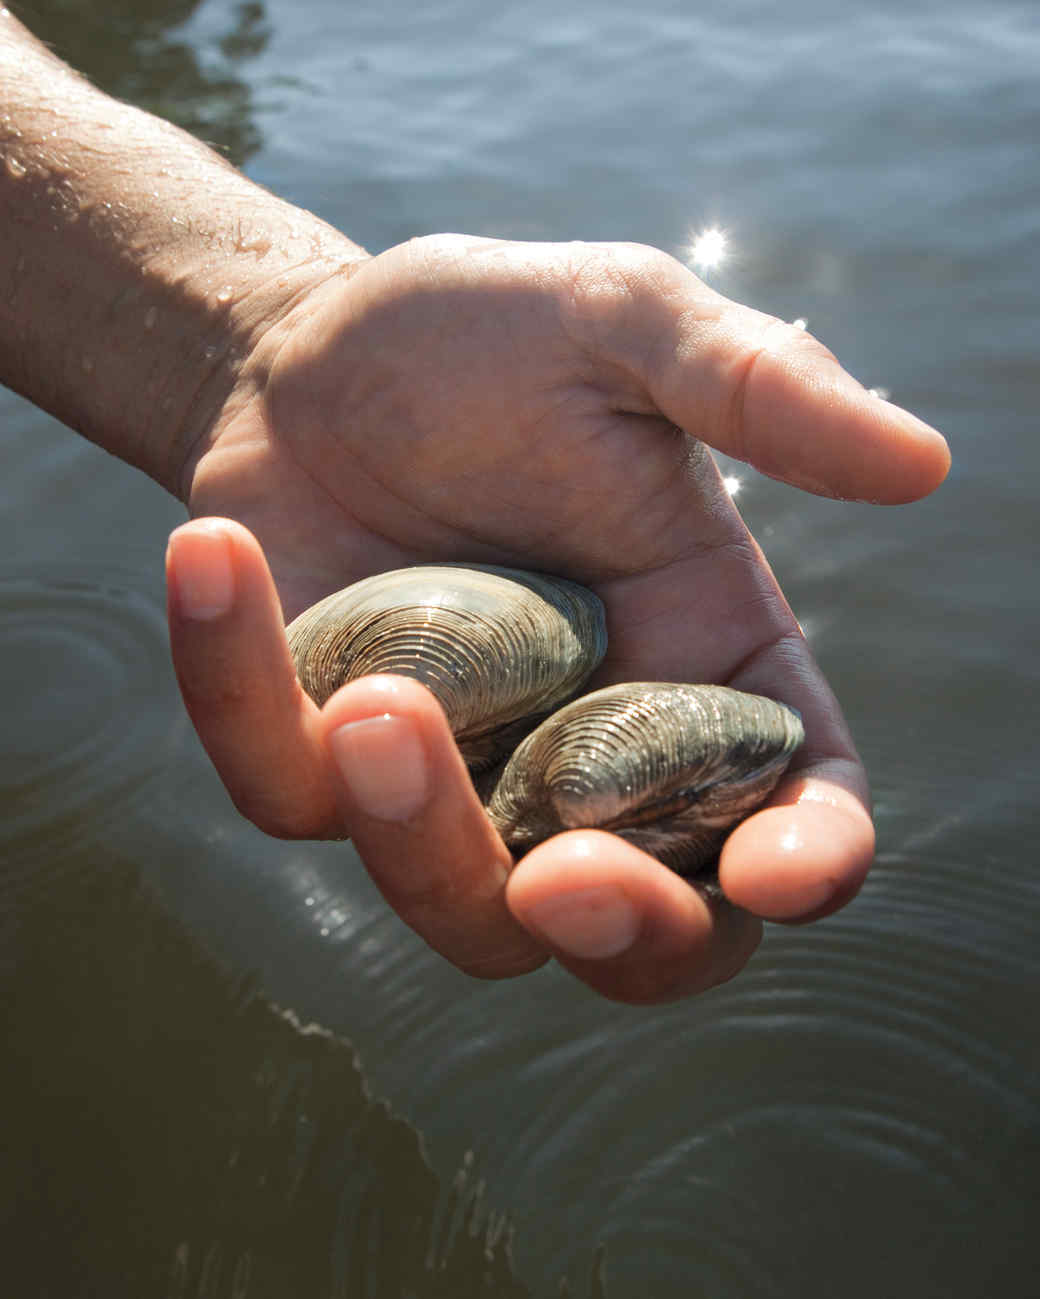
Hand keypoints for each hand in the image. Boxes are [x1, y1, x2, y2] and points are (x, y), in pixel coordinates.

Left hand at [165, 234, 948, 1002]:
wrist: (304, 357)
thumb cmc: (483, 338)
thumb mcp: (620, 325)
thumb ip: (756, 389)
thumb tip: (923, 461)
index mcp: (703, 662)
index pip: (794, 799)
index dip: (807, 861)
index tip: (780, 873)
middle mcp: (594, 751)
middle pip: (644, 931)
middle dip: (625, 934)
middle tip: (569, 882)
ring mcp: (459, 778)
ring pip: (465, 909)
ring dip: (421, 836)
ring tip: (377, 696)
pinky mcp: (324, 762)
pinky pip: (292, 792)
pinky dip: (241, 692)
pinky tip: (215, 557)